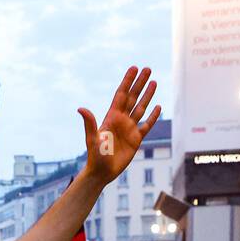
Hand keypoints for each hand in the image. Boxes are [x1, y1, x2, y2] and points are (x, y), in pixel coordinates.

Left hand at [79, 66, 161, 185]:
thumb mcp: (92, 139)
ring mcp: (129, 129)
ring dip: (147, 95)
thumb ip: (89, 123)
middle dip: (140, 83)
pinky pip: (147, 125)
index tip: (134, 68)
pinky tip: (158, 106)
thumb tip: (81, 108)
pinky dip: (153, 116)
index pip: (121, 94)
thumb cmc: (95, 156)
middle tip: (148, 68)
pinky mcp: (136, 139)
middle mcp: (121, 120)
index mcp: (111, 117)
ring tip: (154, 81)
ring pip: (141, 108)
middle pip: (133, 97)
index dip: (127, 81)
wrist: (102, 172)